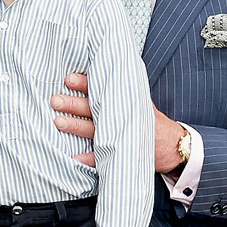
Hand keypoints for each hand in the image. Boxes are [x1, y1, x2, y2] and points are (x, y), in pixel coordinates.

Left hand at [52, 73, 185, 171]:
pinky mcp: (120, 154)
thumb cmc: (150, 120)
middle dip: (73, 104)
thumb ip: (122, 88)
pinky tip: (73, 157)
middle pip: (93, 110)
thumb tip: (102, 68)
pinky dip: (88, 159)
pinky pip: (101, 158)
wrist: (171, 145)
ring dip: (76, 127)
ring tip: (58, 122)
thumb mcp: (140, 100)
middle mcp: (118, 119)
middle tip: (55, 99)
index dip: (85, 84)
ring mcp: (119, 137)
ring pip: (93, 131)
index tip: (69, 79)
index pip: (101, 90)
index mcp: (122, 103)